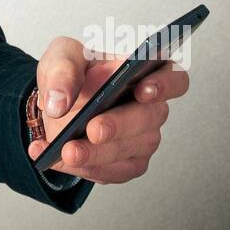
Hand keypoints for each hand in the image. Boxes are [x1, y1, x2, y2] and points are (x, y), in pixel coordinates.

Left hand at [26, 36, 189, 184]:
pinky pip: (113, 171)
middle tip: (93, 129)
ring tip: (66, 151)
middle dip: (119, 125)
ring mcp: (142, 137)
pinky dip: (84, 167)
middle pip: (149, 117)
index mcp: (141, 72)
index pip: (173, 77)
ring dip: (97, 153)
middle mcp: (149, 106)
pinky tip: (57, 159)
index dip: (165, 84)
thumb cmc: (71, 73)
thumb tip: (59, 102)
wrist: (56, 105)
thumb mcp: (60, 57)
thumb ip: (62, 71)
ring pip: (130, 150)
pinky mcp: (128, 163)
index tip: (143, 90)